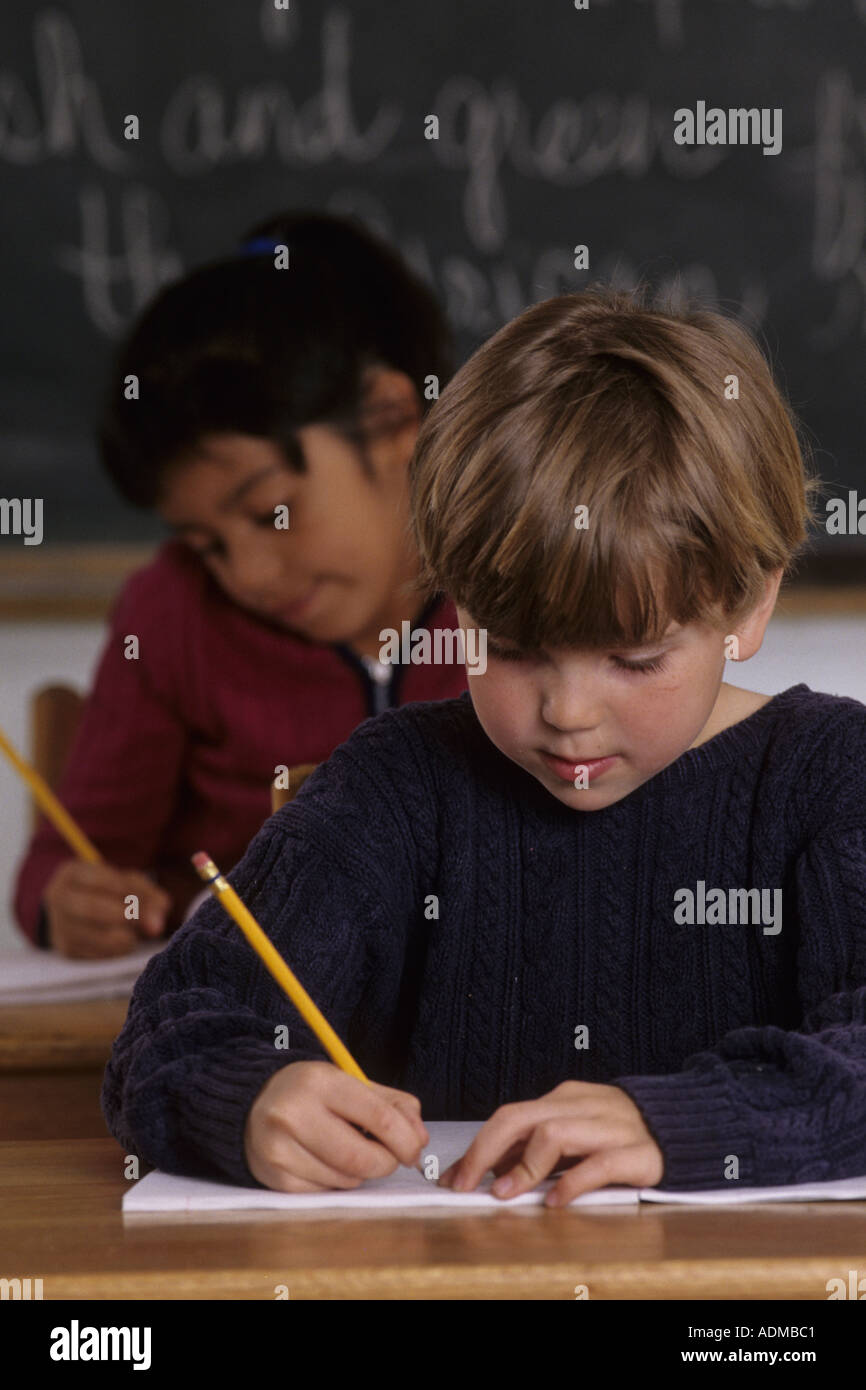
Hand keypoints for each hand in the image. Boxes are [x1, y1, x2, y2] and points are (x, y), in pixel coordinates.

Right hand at [43, 860, 170, 957]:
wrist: (77, 911)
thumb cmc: (107, 891)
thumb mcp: (126, 882)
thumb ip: (146, 892)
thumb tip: (162, 910)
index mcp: (72, 873)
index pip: (100, 880)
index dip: (128, 892)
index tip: (153, 903)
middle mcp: (59, 898)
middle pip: (91, 908)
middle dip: (127, 916)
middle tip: (153, 925)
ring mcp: (59, 925)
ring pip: (95, 936)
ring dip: (125, 937)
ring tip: (138, 934)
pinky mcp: (67, 949)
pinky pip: (97, 953)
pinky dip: (117, 950)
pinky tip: (125, 941)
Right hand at [244, 1061, 428, 1191]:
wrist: (254, 1103)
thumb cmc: (313, 1093)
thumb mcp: (351, 1083)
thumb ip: (393, 1105)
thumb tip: (420, 1139)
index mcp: (320, 1081)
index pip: (379, 1117)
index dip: (406, 1139)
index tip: (414, 1149)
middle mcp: (294, 1113)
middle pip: (362, 1157)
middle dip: (386, 1163)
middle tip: (389, 1157)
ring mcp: (280, 1148)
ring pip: (346, 1178)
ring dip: (361, 1172)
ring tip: (350, 1151)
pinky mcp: (274, 1176)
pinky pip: (325, 1192)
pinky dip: (336, 1182)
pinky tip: (326, 1161)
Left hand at [438, 1081, 663, 1205]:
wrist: (685, 1124)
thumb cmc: (619, 1135)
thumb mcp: (573, 1133)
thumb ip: (535, 1147)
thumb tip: (486, 1171)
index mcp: (564, 1099)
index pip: (509, 1116)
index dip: (477, 1147)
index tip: (454, 1178)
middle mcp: (584, 1106)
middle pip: (522, 1118)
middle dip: (485, 1152)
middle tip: (466, 1185)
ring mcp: (611, 1127)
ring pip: (556, 1131)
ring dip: (524, 1166)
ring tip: (506, 1194)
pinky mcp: (640, 1153)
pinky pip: (601, 1163)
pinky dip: (574, 1183)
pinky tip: (557, 1202)